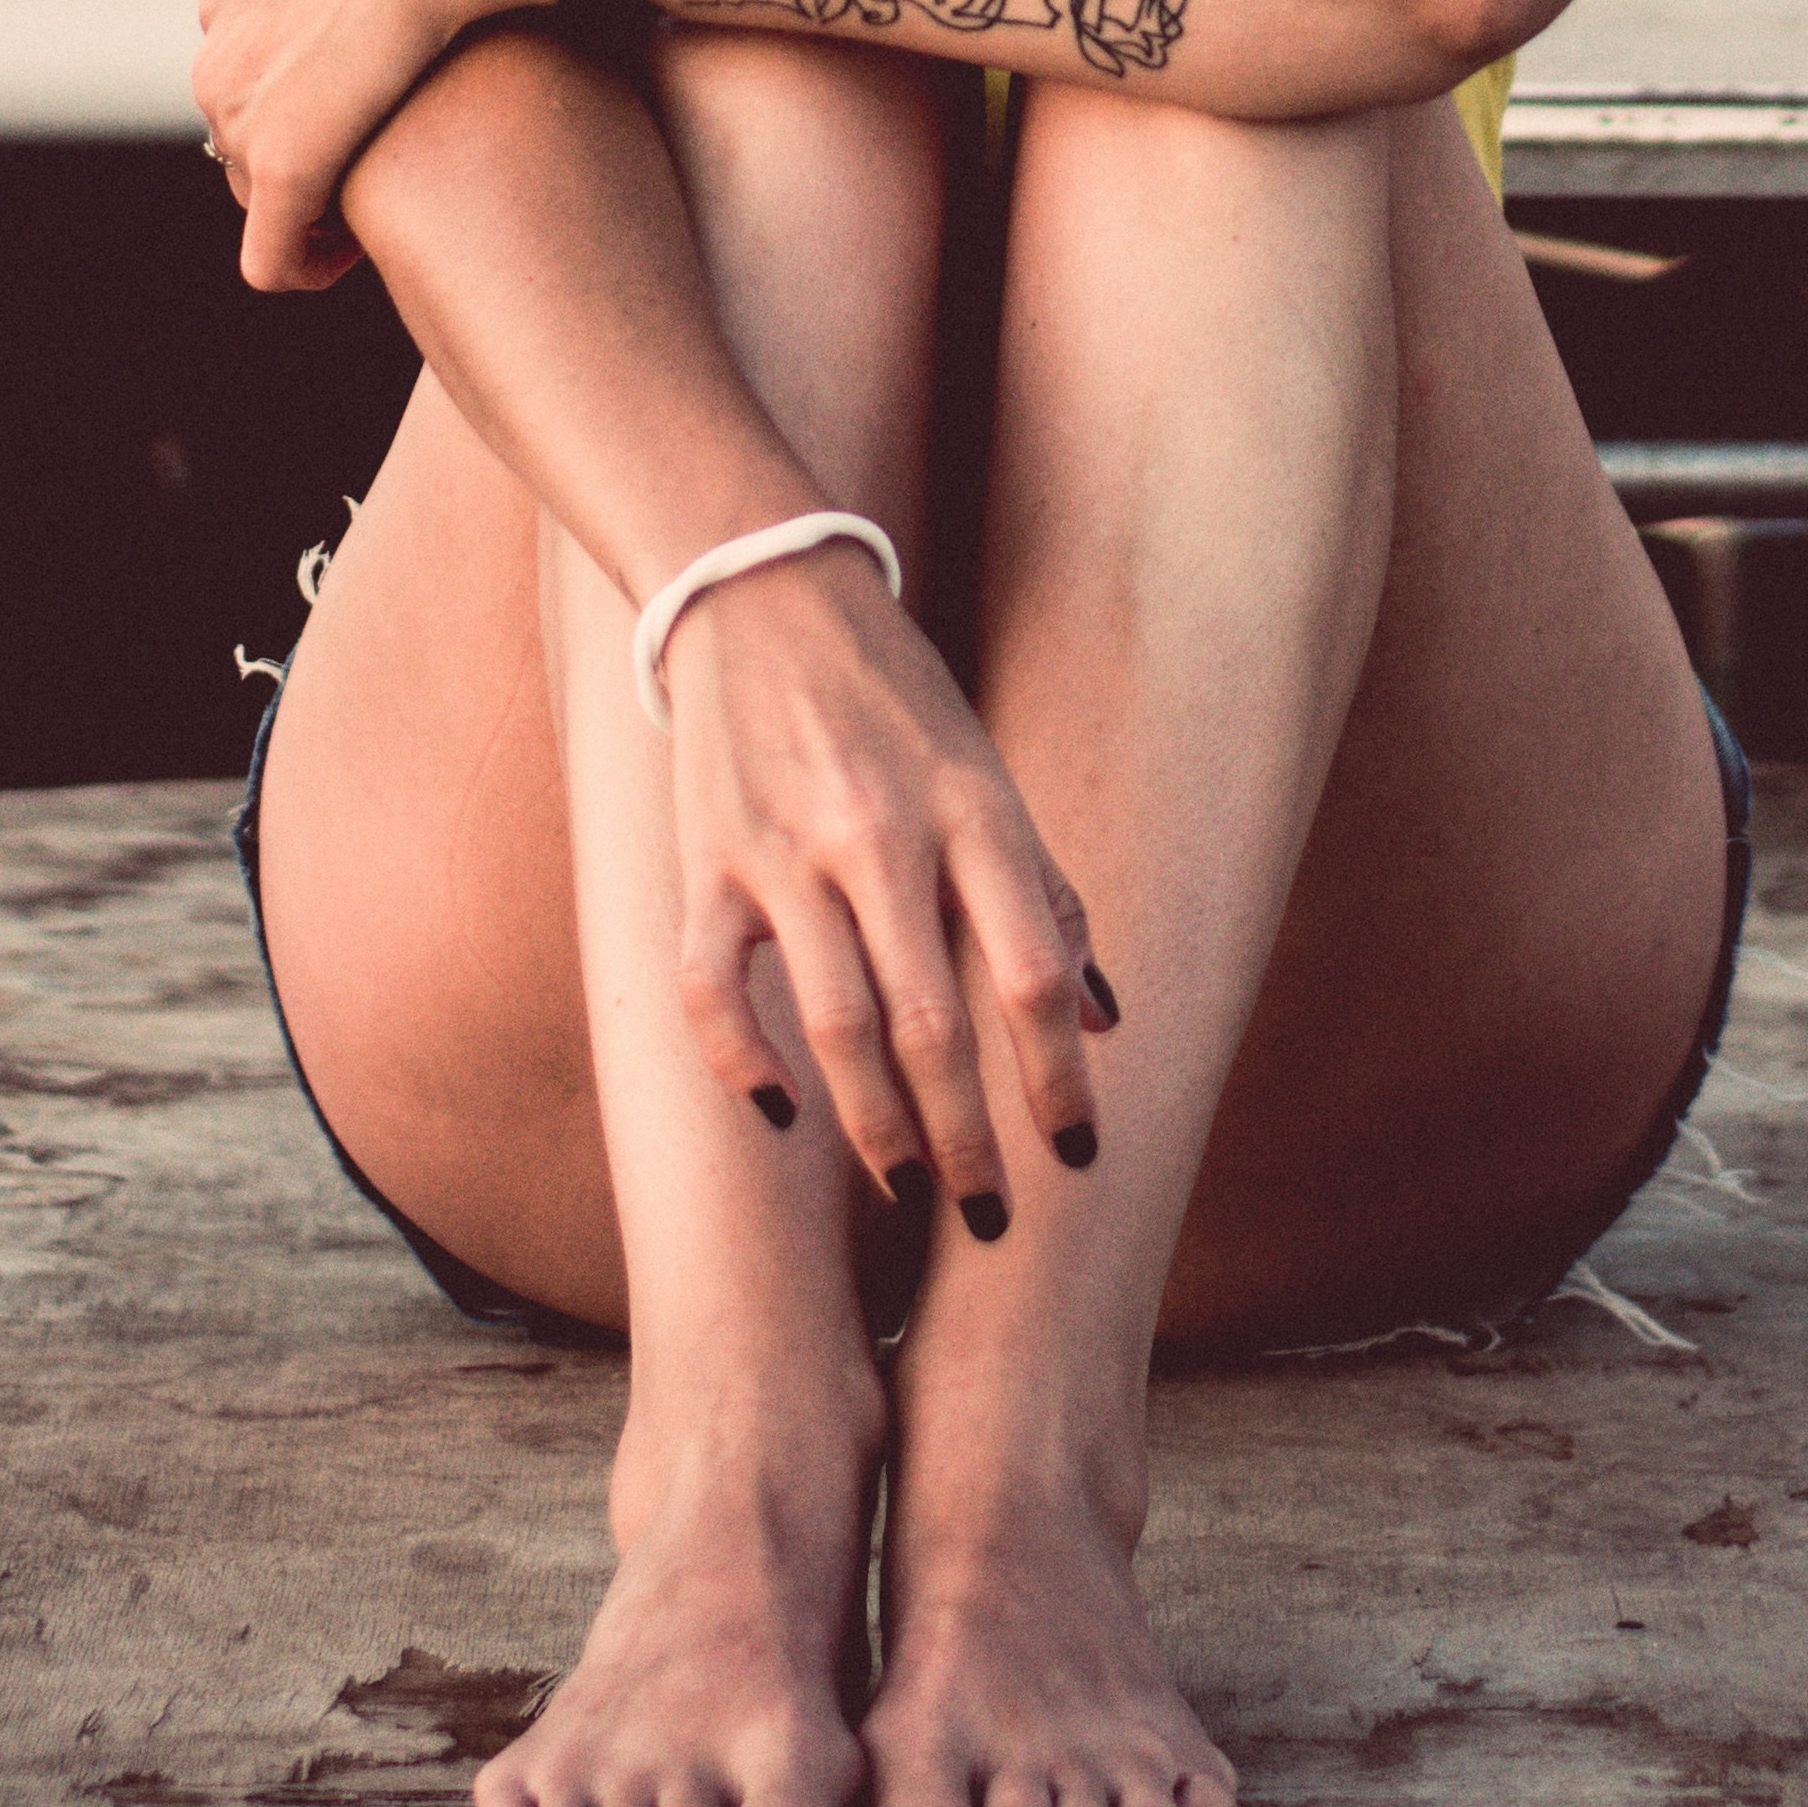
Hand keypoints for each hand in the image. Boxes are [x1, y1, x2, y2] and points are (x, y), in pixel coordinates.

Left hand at [192, 0, 535, 288]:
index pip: (247, 68)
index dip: (310, 94)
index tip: (372, 103)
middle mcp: (222, 49)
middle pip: (241, 135)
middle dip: (304, 153)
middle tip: (382, 159)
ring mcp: (243, 109)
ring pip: (257, 191)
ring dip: (311, 203)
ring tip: (378, 198)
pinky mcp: (286, 164)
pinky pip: (272, 254)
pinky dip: (303, 264)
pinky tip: (353, 256)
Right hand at [662, 540, 1106, 1220]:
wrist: (764, 591)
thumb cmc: (896, 696)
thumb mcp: (986, 772)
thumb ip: (1044, 891)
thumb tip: (1100, 1020)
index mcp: (970, 809)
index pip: (1032, 975)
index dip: (1060, 1080)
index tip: (1076, 1155)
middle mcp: (882, 834)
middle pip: (936, 1025)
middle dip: (969, 1141)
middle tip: (991, 1215)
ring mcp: (785, 850)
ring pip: (836, 1027)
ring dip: (876, 1127)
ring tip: (907, 1184)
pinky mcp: (707, 861)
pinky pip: (713, 989)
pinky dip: (742, 1063)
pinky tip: (779, 1114)